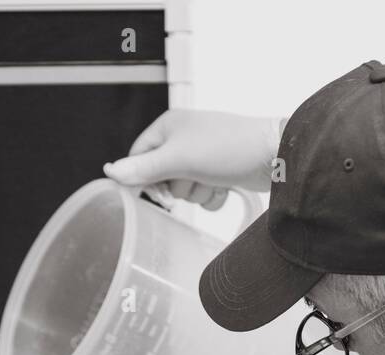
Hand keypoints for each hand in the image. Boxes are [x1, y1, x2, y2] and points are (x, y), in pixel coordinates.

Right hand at [103, 109, 283, 207]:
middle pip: (161, 178)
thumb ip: (144, 168)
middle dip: (178, 185)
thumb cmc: (227, 148)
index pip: (138, 157)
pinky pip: (202, 195)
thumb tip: (111, 172)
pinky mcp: (218, 173)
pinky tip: (224, 186)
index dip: (144, 178)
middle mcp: (182, 140)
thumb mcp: (178, 158)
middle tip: (195, 176)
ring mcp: (201, 157)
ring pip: (183, 189)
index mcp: (168, 127)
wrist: (273, 156)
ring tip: (214, 178)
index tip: (159, 189)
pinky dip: (212, 197)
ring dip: (198, 191)